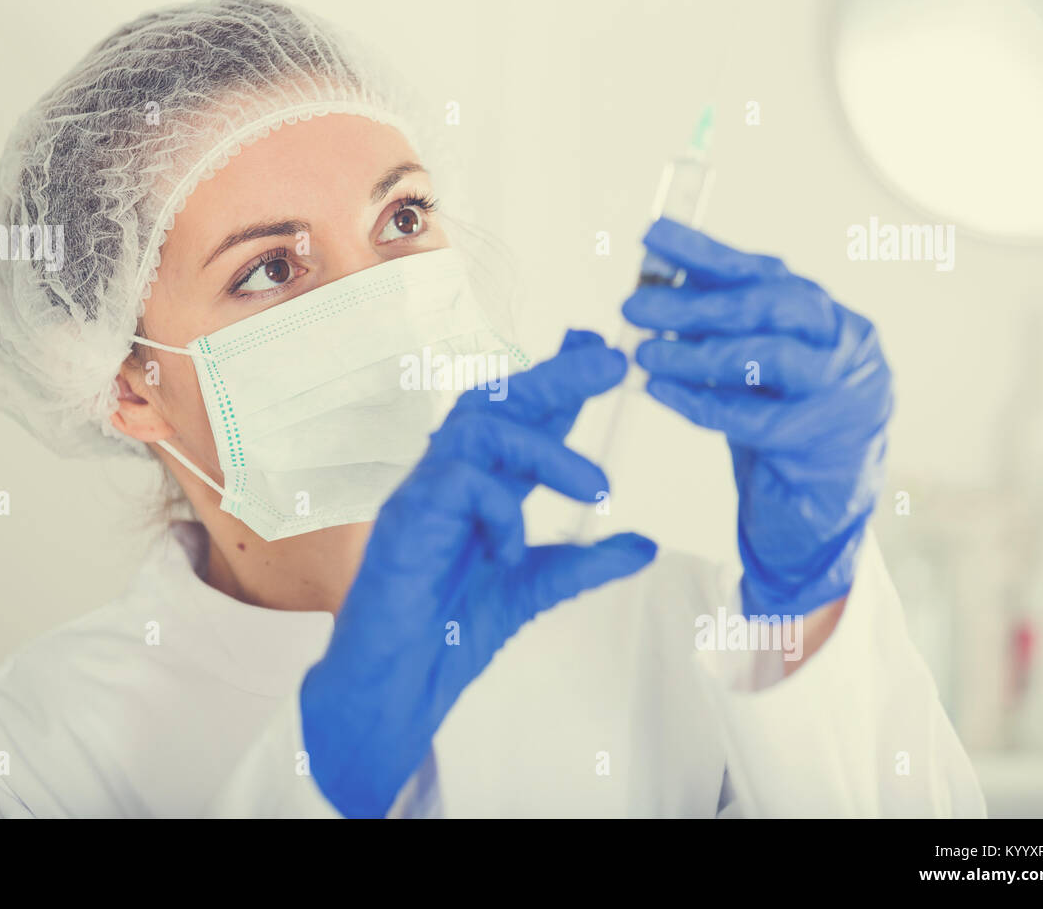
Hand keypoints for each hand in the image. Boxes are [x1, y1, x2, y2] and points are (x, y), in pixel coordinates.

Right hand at [300, 330, 657, 816]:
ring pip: (480, 428)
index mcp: (478, 488)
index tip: (606, 355)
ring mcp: (424, 493)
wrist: (396, 687)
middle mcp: (449, 479)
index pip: (519, 417)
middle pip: (497, 400)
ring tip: (597, 488)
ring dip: (546, 449)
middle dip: (556, 375)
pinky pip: (459, 481)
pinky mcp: (406, 518)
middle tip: (613, 362)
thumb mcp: (535, 588)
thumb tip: (646, 544)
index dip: (561, 380)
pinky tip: (511, 552)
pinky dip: (501, 510)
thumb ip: (586, 563)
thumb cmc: (447, 635)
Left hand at [623, 218, 892, 617]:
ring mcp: (841, 390)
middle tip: (633, 305)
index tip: (650, 233)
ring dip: (696, 352)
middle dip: (695, 302)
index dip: (703, 250)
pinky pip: (753, 417)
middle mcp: (843, 341)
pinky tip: (659, 392)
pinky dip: (700, 402)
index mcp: (823, 314)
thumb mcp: (753, 363)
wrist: (826, 502)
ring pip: (767, 355)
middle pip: (770, 304)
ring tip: (643, 354)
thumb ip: (717, 325)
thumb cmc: (782, 419)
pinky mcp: (820, 440)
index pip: (761, 270)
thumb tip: (650, 282)